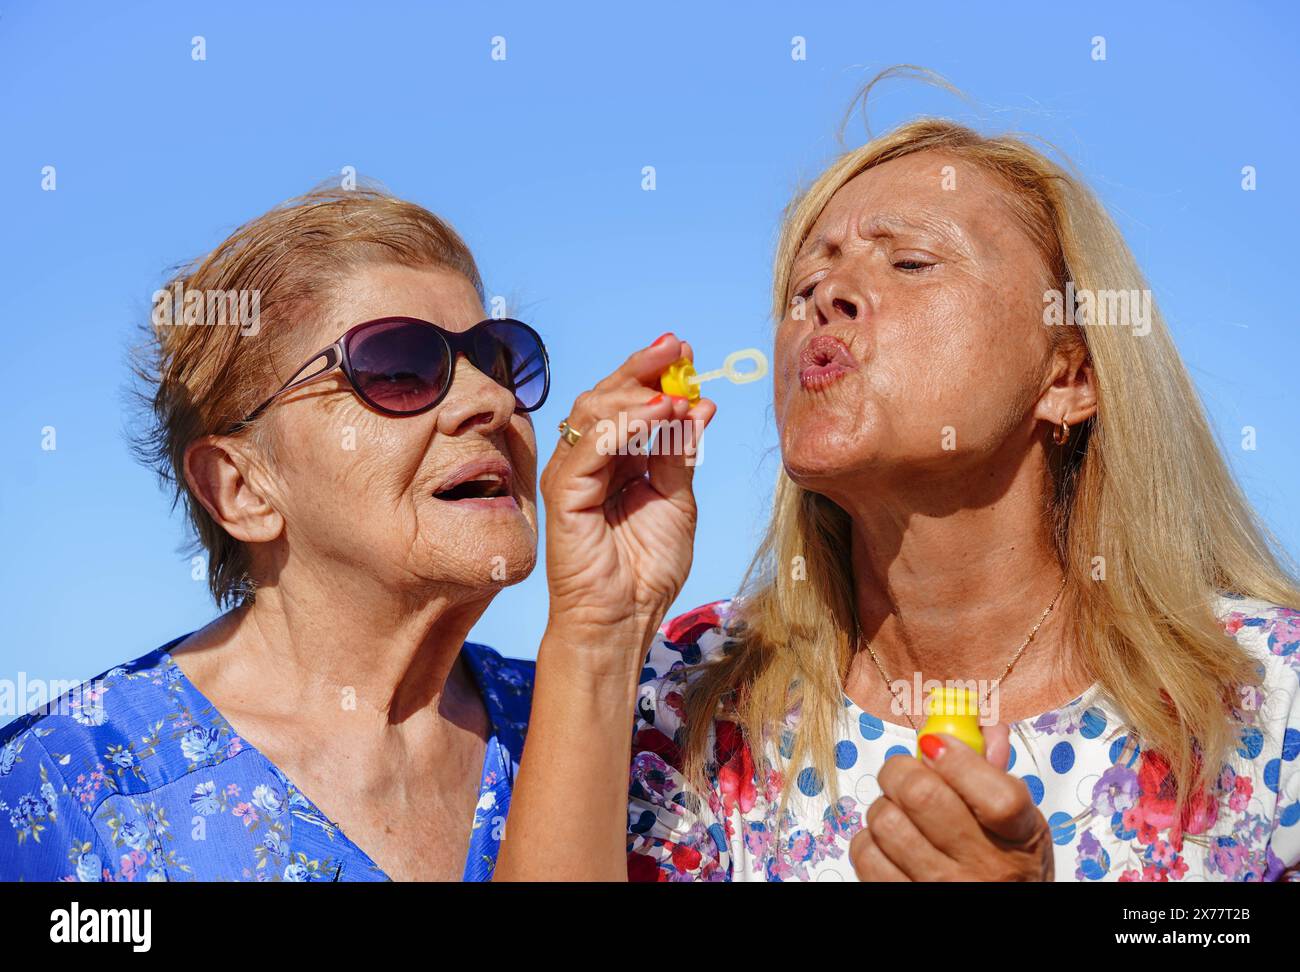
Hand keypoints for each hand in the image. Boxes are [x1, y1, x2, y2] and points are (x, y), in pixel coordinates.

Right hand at [540, 333, 716, 667]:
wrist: (623, 620)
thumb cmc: (646, 569)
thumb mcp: (676, 500)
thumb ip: (681, 453)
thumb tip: (699, 404)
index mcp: (614, 459)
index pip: (628, 403)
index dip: (654, 375)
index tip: (687, 353)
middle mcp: (587, 460)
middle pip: (606, 396)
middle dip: (642, 369)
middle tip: (677, 349)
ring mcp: (571, 474)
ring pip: (593, 411)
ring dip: (638, 394)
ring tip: (676, 393)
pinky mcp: (563, 493)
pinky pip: (590, 446)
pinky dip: (625, 425)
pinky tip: (659, 416)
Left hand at [849, 724, 1054, 880]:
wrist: (996, 917)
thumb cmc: (1003, 865)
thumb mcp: (1017, 823)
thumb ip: (995, 770)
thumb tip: (979, 725)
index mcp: (1020, 839)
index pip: (997, 796)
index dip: (958, 759)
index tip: (936, 744)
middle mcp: (984, 868)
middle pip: (922, 795)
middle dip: (902, 769)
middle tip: (906, 773)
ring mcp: (942, 888)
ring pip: (886, 820)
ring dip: (885, 806)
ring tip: (901, 813)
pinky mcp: (903, 898)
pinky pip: (865, 853)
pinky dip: (870, 840)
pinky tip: (891, 843)